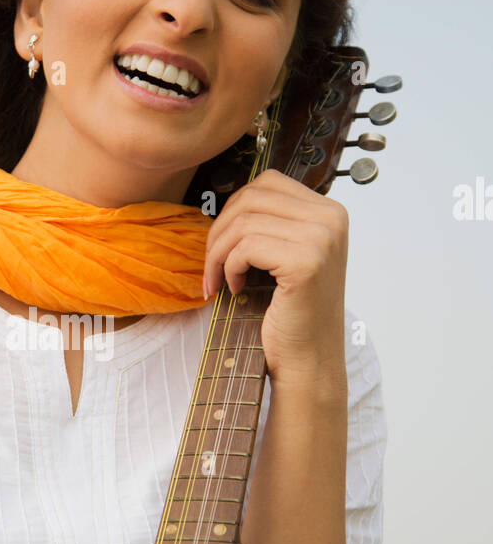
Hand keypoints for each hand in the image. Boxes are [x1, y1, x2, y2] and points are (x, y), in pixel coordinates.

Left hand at [202, 169, 348, 388]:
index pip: (267, 183)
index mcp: (329, 211)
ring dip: (218, 253)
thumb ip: (269, 222)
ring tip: (220, 280)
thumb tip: (229, 201)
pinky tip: (235, 289)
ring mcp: (322, 238)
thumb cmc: (290, 313)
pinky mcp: (306, 261)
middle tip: (212, 265)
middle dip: (219, 230)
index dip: (233, 211)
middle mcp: (331, 218)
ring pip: (243, 221)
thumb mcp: (283, 255)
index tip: (224, 245)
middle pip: (251, 197)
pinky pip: (245, 247)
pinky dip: (228, 268)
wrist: (307, 360)